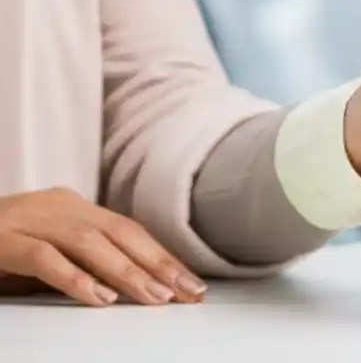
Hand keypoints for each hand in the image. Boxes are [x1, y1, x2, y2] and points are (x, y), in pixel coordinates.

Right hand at [0, 188, 206, 306]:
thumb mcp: (47, 257)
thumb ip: (85, 263)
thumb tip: (137, 287)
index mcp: (69, 206)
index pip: (128, 230)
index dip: (162, 257)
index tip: (192, 285)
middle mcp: (52, 206)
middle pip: (118, 232)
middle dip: (157, 264)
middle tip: (186, 293)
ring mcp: (24, 218)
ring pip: (87, 242)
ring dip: (125, 271)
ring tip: (153, 298)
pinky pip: (42, 256)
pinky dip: (74, 278)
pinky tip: (98, 298)